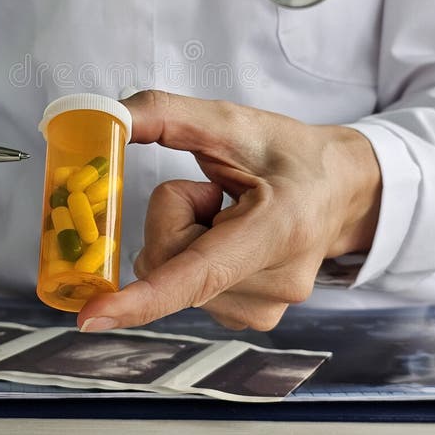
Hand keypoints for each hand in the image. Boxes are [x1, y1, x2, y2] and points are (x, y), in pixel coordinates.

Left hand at [78, 90, 380, 331]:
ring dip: (183, 238)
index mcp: (278, 228)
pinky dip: (192, 260)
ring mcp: (264, 310)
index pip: (201, 271)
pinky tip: (230, 242)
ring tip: (232, 217)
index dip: (145, 298)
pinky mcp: (251, 321)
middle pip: (167, 260)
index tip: (93, 317)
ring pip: (170, 276)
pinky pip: (184, 291)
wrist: (340, 190)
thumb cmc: (289, 154)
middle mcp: (276, 282)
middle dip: (171, 216)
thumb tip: (106, 116)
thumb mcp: (233, 122)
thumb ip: (165, 113)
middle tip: (217, 192)